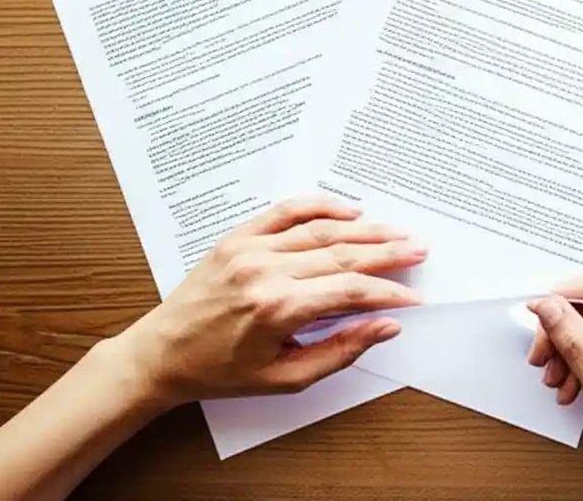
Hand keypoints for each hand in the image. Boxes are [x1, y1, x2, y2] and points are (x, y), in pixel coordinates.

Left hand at [112, 196, 424, 405]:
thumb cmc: (221, 371)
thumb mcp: (285, 377)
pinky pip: (287, 212)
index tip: (412, 298)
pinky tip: (350, 210)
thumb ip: (340, 351)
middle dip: (387, 253)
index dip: (388, 293)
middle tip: (419, 250)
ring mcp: (250, 249)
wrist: (164, 353)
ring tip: (396, 231)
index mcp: (277, 310)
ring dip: (365, 229)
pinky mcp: (238, 237)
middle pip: (343, 254)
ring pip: (321, 231)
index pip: (350, 291)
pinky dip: (321, 206)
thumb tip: (384, 326)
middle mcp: (265, 272)